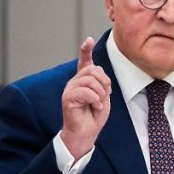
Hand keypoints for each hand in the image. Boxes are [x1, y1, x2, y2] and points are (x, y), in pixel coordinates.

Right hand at [60, 37, 112, 159]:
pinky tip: (95, 107)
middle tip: (104, 96)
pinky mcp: (67, 98)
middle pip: (94, 70)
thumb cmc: (94, 116)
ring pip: (90, 80)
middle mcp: (75, 82)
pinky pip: (85, 91)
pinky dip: (95, 100)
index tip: (88, 40)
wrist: (86, 133)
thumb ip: (101, 82)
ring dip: (100, 93)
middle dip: (105, 83)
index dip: (86, 50)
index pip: (84, 62)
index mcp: (84, 80)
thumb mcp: (103, 96)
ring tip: (98, 103)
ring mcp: (70, 89)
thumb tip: (98, 70)